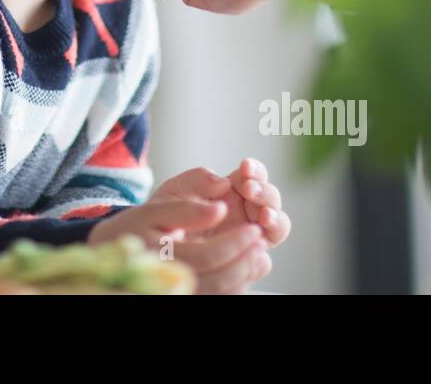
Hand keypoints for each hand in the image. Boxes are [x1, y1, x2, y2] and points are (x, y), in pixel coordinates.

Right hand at [87, 173, 271, 293]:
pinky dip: (236, 286)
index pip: (206, 255)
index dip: (233, 243)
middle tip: (261, 239)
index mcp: (159, 254)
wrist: (113, 251)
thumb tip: (220, 206)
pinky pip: (215, 297)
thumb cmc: (136, 225)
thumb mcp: (156, 206)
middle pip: (216, 279)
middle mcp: (167, 279)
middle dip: (244, 260)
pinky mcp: (184, 296)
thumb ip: (188, 206)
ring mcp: (176, 292)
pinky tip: (248, 268)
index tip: (253, 227)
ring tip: (258, 253)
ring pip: (218, 292)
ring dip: (244, 274)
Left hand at [155, 160, 291, 248]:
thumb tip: (223, 182)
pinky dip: (262, 255)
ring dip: (274, 219)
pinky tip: (254, 250)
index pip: (255, 176)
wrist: (154, 248)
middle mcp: (247, 211)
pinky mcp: (244, 263)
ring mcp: (249, 237)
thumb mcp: (175, 191)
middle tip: (250, 191)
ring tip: (263, 216)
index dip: (256, 171)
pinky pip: (262, 261)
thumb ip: (196, 180)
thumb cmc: (165, 213)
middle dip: (265, 193)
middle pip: (272, 200)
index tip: (245, 168)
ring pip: (276, 228)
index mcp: (234, 190)